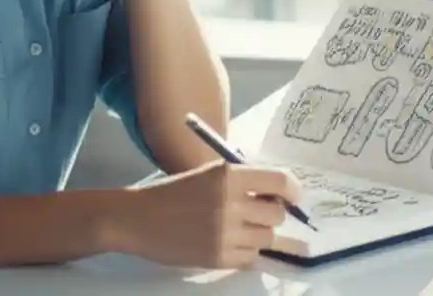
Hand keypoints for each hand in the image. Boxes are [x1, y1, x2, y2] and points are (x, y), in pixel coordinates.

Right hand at [107, 161, 303, 268]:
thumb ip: (243, 181)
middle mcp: (230, 203)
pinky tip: (235, 244)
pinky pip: (251, 257)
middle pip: (277, 213)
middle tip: (262, 213)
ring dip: (261, 234)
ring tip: (243, 229)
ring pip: (267, 237)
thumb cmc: (174, 192)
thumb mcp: (209, 174)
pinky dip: (249, 252)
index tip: (294, 197)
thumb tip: (281, 195)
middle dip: (274, 213)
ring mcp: (225, 233)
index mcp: (228, 175)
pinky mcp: (218, 257)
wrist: (138, 219)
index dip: (294, 190)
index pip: (280, 181)